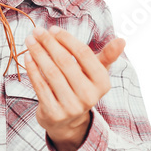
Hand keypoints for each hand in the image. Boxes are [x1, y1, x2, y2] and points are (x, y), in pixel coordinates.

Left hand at [23, 26, 124, 150]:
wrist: (68, 121)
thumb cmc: (81, 87)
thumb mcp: (96, 73)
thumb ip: (107, 56)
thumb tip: (122, 40)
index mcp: (102, 83)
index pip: (83, 54)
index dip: (67, 39)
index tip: (52, 29)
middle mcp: (89, 96)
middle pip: (65, 62)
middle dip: (49, 43)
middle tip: (37, 31)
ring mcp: (71, 106)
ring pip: (51, 73)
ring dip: (38, 53)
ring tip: (30, 41)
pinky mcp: (54, 113)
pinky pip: (41, 86)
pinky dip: (32, 70)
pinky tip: (28, 57)